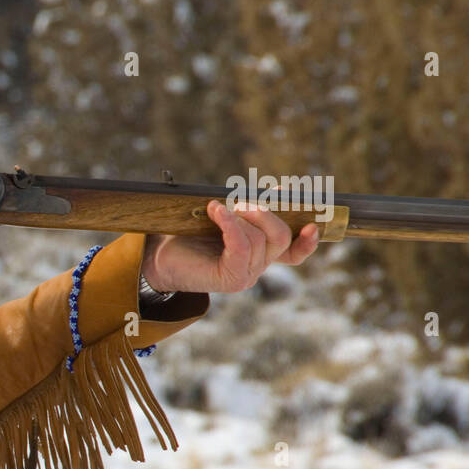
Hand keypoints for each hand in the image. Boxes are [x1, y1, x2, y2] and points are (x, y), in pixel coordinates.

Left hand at [141, 200, 321, 293]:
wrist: (156, 256)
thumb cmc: (188, 234)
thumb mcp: (226, 217)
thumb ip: (251, 210)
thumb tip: (280, 190)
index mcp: (260, 254)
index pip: (294, 252)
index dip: (307, 239)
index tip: (312, 221)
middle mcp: (257, 267)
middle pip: (281, 238)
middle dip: (266, 214)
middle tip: (242, 201)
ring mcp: (245, 275)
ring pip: (260, 240)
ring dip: (240, 217)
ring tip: (218, 208)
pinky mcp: (229, 278)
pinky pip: (241, 246)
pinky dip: (230, 224)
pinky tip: (216, 211)